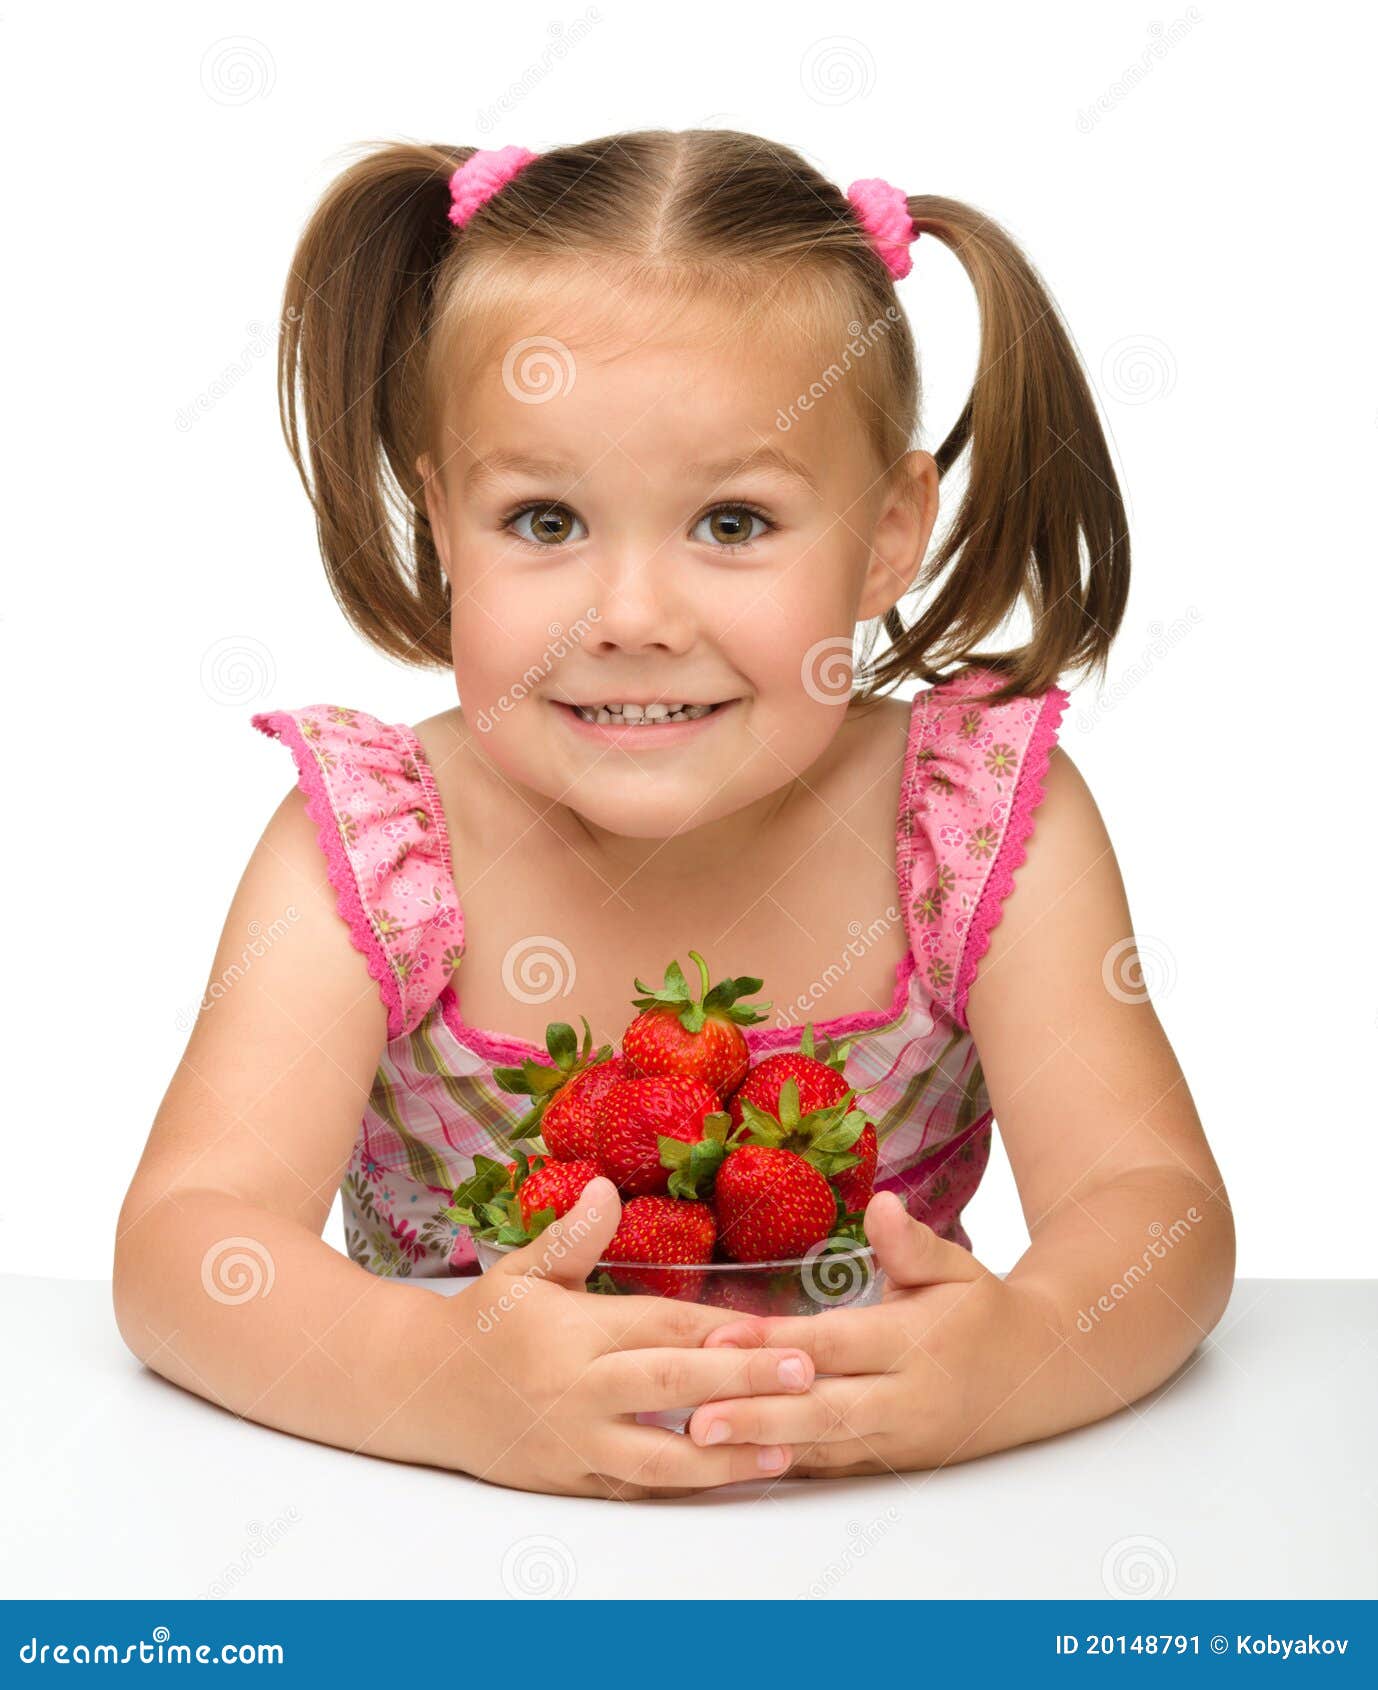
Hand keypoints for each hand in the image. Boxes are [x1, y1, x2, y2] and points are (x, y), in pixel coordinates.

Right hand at [433, 1177, 818, 1497]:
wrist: (422, 1392)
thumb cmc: (484, 1323)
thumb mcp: (523, 1271)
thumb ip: (572, 1237)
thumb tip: (608, 1188)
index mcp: (572, 1332)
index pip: (659, 1326)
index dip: (719, 1329)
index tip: (775, 1327)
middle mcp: (576, 1391)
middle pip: (671, 1388)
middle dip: (743, 1382)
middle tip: (805, 1375)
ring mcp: (574, 1444)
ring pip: (659, 1460)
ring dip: (726, 1456)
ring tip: (785, 1449)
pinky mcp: (570, 1481)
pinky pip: (635, 1491)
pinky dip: (683, 1489)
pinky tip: (729, 1479)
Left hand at [689, 1190, 1064, 1477]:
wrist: (1034, 1376)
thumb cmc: (981, 1311)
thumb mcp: (956, 1267)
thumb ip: (912, 1244)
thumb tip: (881, 1205)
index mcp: (918, 1343)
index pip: (838, 1345)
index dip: (778, 1344)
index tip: (720, 1341)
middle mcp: (908, 1400)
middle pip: (825, 1411)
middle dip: (757, 1416)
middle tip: (695, 1419)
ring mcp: (900, 1440)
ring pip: (824, 1446)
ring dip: (762, 1445)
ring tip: (701, 1442)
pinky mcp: (893, 1463)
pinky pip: (835, 1465)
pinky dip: (788, 1464)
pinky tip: (738, 1461)